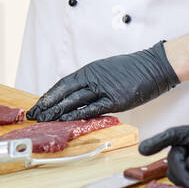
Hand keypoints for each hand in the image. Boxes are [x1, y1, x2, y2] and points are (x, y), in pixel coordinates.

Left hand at [27, 42, 178, 120]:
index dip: (49, 95)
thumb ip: (93, 82)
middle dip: (47, 105)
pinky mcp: (115, 100)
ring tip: (44, 120)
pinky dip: (77, 115)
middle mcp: (93, 78)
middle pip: (64, 93)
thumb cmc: (133, 69)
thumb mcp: (108, 71)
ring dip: (57, 112)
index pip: (63, 84)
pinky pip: (92, 109)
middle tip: (33, 115)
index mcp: (90, 70)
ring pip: (74, 101)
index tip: (38, 104)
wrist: (155, 66)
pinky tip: (65, 121)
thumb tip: (79, 94)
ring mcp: (104, 89)